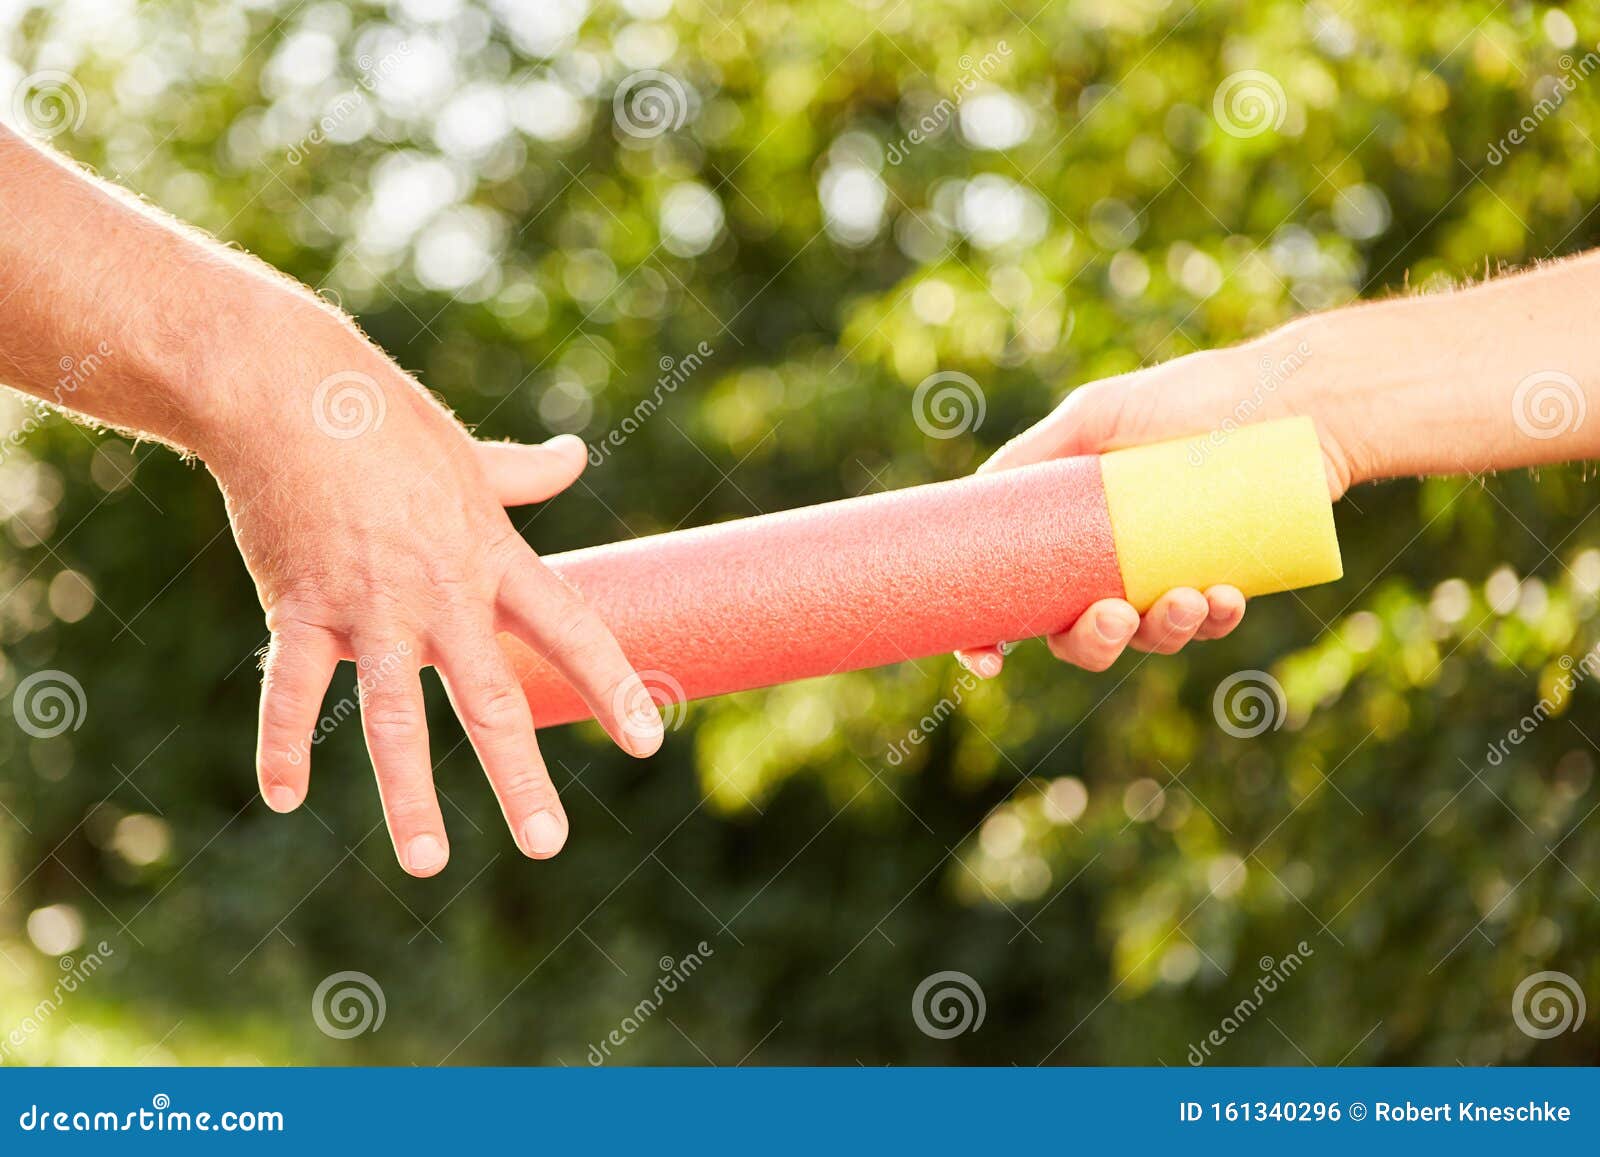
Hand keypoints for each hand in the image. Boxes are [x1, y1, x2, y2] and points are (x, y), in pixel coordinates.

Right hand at [201, 305, 661, 876]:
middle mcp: (443, 594)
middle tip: (548, 846)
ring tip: (429, 863)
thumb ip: (525, 474)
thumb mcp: (471, 454)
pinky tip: (282, 798)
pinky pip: (293, 688)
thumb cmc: (387, 420)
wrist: (290, 389)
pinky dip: (281, 742)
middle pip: (493, 699)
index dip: (613, 687)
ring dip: (409, 796)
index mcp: (493, 557)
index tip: (647, 743)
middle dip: (520, 777)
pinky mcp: (302, 606)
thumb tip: (575, 456)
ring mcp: (372, 606)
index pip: (571, 631)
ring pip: (397, 717)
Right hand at [958, 337, 1353, 677]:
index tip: (991, 660)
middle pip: (1079, 635)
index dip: (992, 638)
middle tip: (1116, 617)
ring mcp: (1166, 576)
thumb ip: (1033, 454)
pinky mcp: (1222, 582)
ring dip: (1162, 632)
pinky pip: (1210, 624)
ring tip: (1189, 596)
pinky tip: (1227, 595)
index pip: (1018, 599)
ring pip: (1147, 638)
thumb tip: (976, 497)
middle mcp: (1111, 561)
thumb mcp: (1098, 413)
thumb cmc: (1192, 397)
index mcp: (1069, 533)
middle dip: (1093, 642)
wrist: (1295, 399)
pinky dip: (1215, 619)